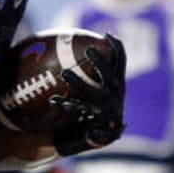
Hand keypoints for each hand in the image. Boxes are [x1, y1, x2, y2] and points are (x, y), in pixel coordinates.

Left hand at [52, 33, 126, 157]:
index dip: (116, 48)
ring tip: (65, 73)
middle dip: (101, 62)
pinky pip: (77, 111)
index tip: (106, 35)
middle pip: (110, 75)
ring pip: (92, 93)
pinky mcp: (97, 122)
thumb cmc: (95, 106)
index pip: (121, 62)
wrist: (99, 137)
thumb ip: (92, 71)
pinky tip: (52, 99)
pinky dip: (64, 104)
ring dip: (79, 82)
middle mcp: (116, 95)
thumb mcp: (98, 88)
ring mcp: (107, 110)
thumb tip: (70, 46)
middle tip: (89, 50)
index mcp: (118, 84)